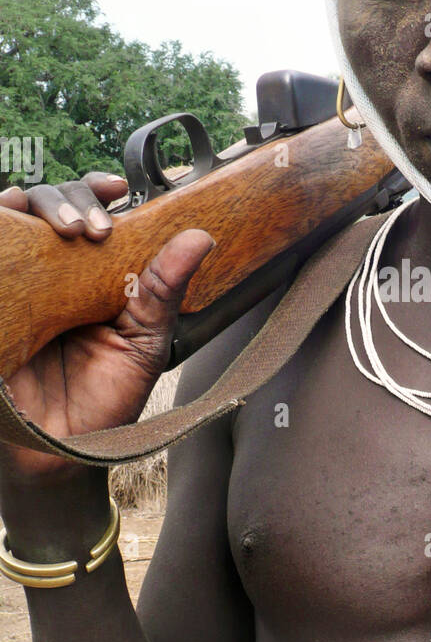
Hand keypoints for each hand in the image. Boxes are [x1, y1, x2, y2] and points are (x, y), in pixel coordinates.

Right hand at [0, 174, 213, 482]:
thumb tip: (201, 237)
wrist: (60, 452)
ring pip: (12, 219)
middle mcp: (52, 271)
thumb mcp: (144, 344)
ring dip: (34, 206)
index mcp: (93, 273)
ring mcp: (17, 285)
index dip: (96, 190)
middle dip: (69, 198)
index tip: (117, 190)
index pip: (89, 211)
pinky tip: (11, 226)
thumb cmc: (105, 402)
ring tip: (64, 229)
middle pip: (48, 204)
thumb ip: (164, 291)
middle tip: (92, 228)